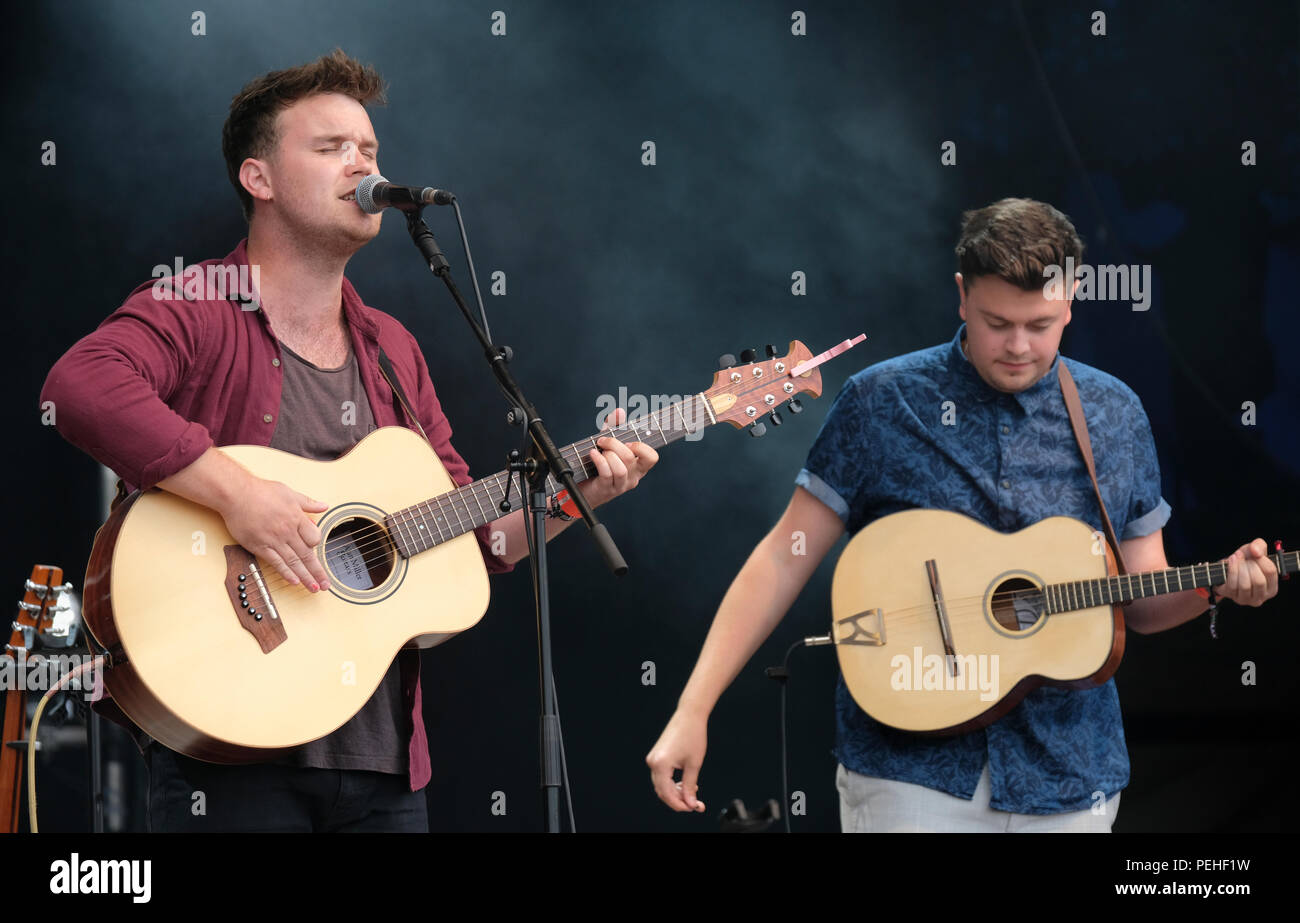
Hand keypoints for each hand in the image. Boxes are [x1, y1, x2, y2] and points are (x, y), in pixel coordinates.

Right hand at [220, 477, 331, 591]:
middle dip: (317, 571)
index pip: (314, 538)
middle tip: (325, 584)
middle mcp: (287, 531)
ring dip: (305, 577)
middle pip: (307, 555)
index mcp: (296, 518)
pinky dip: (286, 573)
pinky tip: (294, 581)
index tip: (316, 549)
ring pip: (294, 562)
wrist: (237, 494)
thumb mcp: (290, 493)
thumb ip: (308, 503)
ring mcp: (274, 540)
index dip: (317, 544)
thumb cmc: (261, 492)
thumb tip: (324, 506)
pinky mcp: (260, 546)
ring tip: (313, 588)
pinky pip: (276, 563)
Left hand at [578, 407, 658, 506]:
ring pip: (620, 468)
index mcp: (638, 466)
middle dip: (614, 444)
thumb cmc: (598, 464)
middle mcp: (633, 477)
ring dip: (607, 454)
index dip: (641, 447)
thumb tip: (620, 411)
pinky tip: (592, 454)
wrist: (583, 488)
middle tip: (602, 441)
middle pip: (631, 457)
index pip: (652, 457)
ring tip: (598, 451)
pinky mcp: (606, 489)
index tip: (628, 442)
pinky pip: (607, 473)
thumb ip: (614, 427)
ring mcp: (620, 485)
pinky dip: (599, 460)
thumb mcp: (607, 443)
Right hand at [646, 709, 708, 812]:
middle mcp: (653, 762)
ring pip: (662, 785)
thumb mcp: (694, 764)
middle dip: (678, 800)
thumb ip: (690, 786)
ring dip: (676, 792)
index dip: (680, 804)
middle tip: (695, 803)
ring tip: (692, 791)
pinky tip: (685, 783)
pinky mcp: (657, 756)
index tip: (693, 808)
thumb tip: (690, 803)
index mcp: (661, 765)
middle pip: (662, 791)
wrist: (689, 715)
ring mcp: (653, 759)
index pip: (667, 794)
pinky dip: (672, 783)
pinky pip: (662, 776)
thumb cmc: (693, 735)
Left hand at [1213, 538, 1277, 606]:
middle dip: (1249, 565)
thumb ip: (1259, 545)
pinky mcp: (1232, 597)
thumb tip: (1255, 551)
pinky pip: (1232, 586)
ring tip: (1236, 557)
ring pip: (1245, 585)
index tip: (1254, 552)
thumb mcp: (1254, 549)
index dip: (1261, 559)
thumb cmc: (1245, 560)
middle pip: (1259, 581)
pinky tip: (1231, 561)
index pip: (1271, 572)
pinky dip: (1231, 570)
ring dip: (1239, 568)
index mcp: (1272, 587)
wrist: (1228, 567)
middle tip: (1243, 556)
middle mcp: (1262, 596)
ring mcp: (1247, 599)